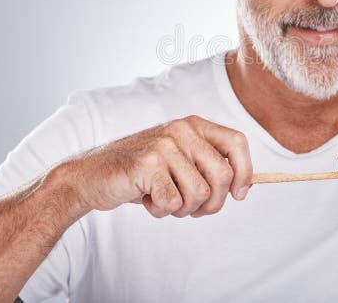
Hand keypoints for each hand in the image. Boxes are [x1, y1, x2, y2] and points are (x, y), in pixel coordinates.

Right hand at [60, 115, 252, 218]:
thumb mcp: (181, 162)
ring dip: (183, 209)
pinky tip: (146, 199)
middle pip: (222, 176)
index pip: (237, 143)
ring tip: (163, 199)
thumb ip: (209, 167)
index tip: (239, 195)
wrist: (92, 177)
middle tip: (190, 208)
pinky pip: (174, 203)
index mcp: (194, 125)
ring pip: (199, 195)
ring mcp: (164, 145)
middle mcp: (182, 130)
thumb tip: (244, 188)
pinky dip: (161, 211)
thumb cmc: (142, 174)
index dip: (244, 172)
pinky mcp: (147, 164)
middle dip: (211, 203)